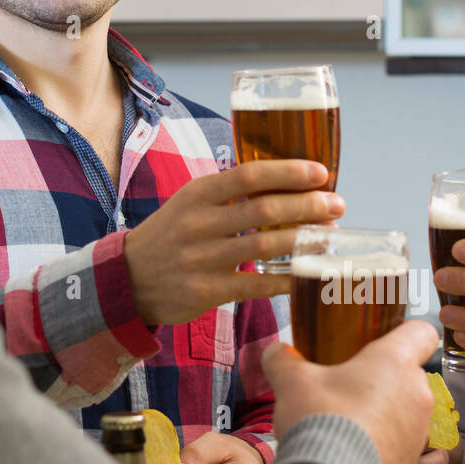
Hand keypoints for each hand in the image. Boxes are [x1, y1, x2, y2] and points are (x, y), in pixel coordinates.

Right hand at [123, 159, 343, 326]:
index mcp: (197, 194)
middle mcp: (198, 223)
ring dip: (305, 241)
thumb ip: (229, 193)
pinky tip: (310, 274)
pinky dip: (287, 279)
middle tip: (337, 205)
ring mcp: (201, 259)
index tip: (321, 172)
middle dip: (308, 206)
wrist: (126, 280)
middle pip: (263, 210)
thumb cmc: (170, 236)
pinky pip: (256, 284)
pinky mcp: (206, 291)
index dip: (288, 172)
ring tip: (331, 237)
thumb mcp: (189, 203)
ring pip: (265, 246)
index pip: (249, 175)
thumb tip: (285, 182)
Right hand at [262, 321, 437, 463]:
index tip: (386, 341)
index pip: (422, 332)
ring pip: (408, 413)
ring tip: (349, 423)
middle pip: (411, 375)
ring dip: (385, 414)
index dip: (405, 333)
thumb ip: (284, 360)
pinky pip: (402, 447)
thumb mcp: (291, 382)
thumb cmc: (320, 422)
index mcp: (395, 362)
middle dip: (385, 379)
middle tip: (352, 387)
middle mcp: (417, 395)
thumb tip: (275, 352)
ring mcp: (418, 433)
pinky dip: (382, 447)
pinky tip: (353, 452)